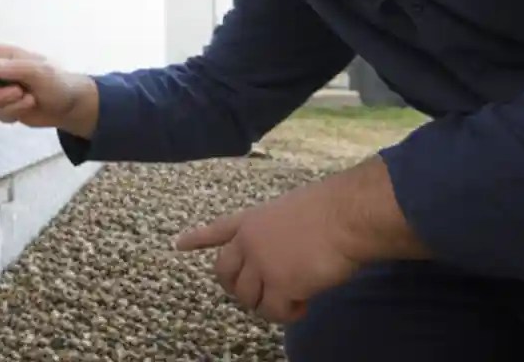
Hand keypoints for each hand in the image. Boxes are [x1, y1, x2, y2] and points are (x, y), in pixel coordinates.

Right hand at [0, 43, 98, 138]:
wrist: (70, 106)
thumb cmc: (58, 82)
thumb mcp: (40, 72)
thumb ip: (15, 67)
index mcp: (4, 56)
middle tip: (19, 93)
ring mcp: (1, 91)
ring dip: (10, 106)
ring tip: (30, 100)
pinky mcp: (6, 107)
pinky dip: (12, 114)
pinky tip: (27, 107)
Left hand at [171, 167, 367, 323]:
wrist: (345, 216)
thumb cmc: (330, 209)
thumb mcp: (290, 212)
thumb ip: (275, 235)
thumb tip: (284, 261)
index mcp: (251, 220)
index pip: (218, 230)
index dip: (198, 239)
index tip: (178, 244)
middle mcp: (248, 242)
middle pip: (224, 273)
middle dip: (236, 288)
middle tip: (258, 296)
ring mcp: (261, 264)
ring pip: (246, 298)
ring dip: (266, 303)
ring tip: (292, 299)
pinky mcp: (280, 285)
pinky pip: (273, 312)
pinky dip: (287, 314)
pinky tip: (303, 305)